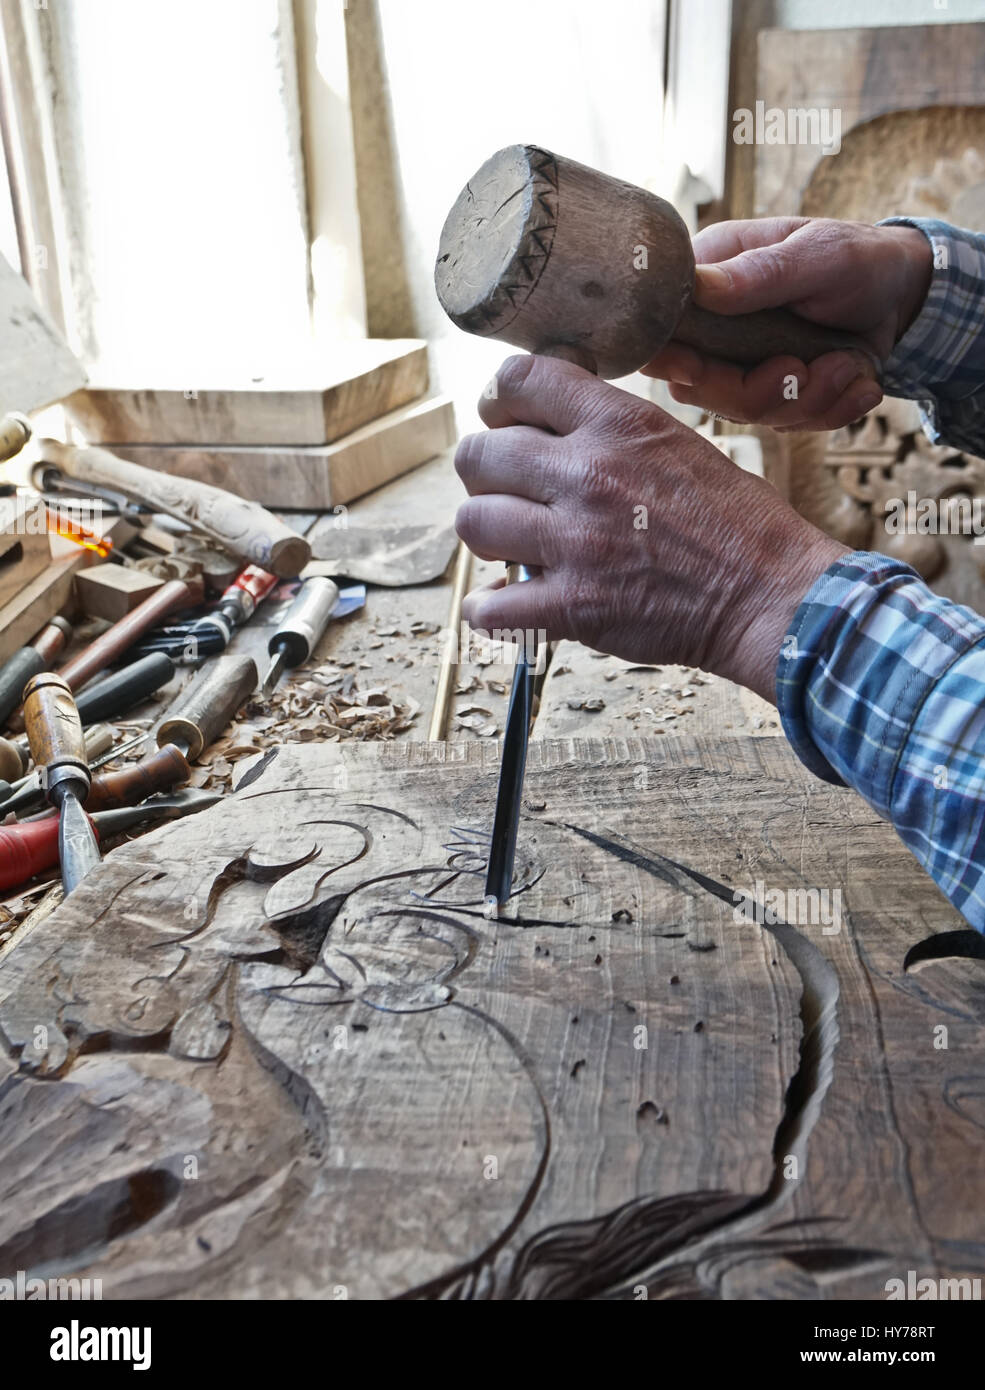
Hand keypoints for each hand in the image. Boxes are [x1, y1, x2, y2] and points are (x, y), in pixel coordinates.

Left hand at [455, 355, 846, 702]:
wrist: (770, 594)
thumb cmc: (736, 523)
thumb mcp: (677, 442)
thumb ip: (609, 431)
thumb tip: (549, 429)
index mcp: (619, 424)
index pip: (518, 379)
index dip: (498, 402)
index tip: (506, 423)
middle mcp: (589, 474)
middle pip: (477, 456)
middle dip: (485, 477)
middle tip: (507, 495)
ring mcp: (576, 543)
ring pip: (473, 523)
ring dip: (487, 538)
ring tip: (514, 547)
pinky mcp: (573, 606)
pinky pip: (490, 607)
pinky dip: (489, 611)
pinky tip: (505, 606)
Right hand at [642, 217, 932, 430]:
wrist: (901, 292)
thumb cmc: (855, 257)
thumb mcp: (814, 255)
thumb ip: (759, 274)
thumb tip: (698, 288)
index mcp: (708, 283)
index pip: (663, 332)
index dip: (669, 359)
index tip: (697, 370)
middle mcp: (717, 331)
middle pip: (700, 388)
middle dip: (756, 392)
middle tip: (802, 369)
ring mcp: (744, 368)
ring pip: (747, 413)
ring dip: (807, 399)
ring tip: (847, 366)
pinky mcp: (776, 396)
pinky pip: (789, 425)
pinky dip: (831, 411)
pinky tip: (859, 384)